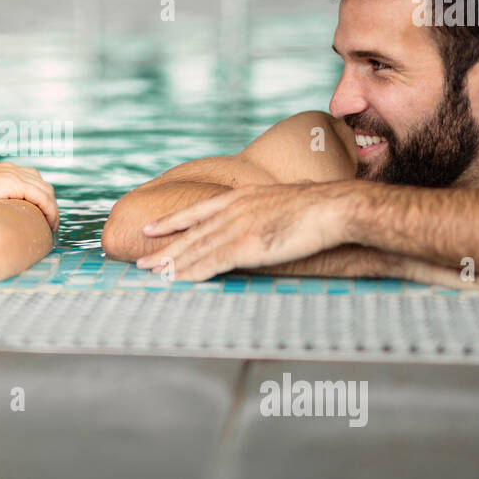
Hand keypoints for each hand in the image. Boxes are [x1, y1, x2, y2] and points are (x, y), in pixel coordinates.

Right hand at [0, 162, 59, 231]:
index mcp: (4, 170)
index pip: (33, 181)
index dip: (42, 199)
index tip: (43, 217)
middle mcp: (11, 168)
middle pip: (43, 185)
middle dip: (50, 205)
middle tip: (51, 225)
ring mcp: (13, 173)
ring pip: (46, 191)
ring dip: (52, 209)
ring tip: (51, 227)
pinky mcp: (13, 183)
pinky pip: (41, 197)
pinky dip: (49, 210)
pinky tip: (48, 224)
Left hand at [136, 182, 351, 280]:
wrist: (335, 207)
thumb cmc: (321, 206)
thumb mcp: (288, 200)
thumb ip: (273, 207)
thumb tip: (279, 211)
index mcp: (243, 197)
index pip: (198, 211)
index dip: (172, 222)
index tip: (151, 228)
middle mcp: (234, 210)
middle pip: (191, 234)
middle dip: (164, 250)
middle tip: (142, 263)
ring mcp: (238, 227)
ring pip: (196, 249)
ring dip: (172, 265)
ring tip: (151, 274)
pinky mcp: (246, 245)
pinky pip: (211, 263)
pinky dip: (192, 273)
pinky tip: (178, 281)